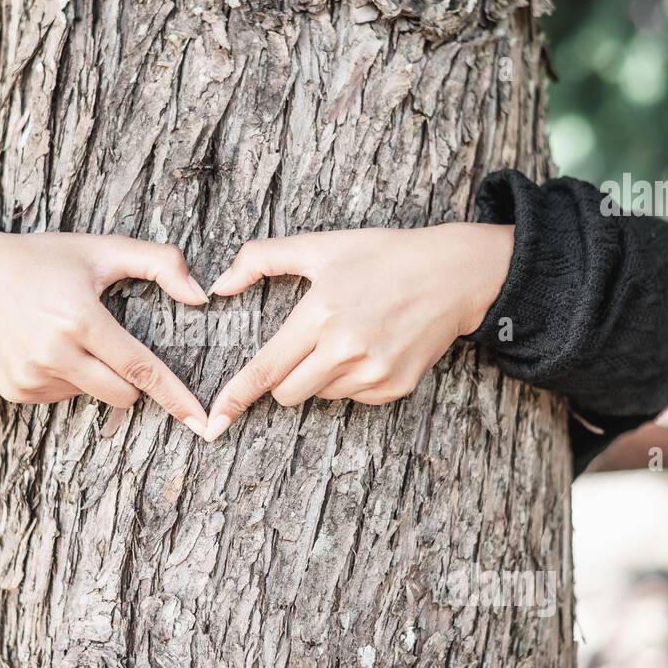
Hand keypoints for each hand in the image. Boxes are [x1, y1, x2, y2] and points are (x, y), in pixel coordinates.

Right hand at [0, 230, 211, 434]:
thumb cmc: (44, 261)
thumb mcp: (101, 249)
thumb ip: (159, 262)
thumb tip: (202, 296)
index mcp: (79, 318)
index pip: (139, 367)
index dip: (174, 395)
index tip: (200, 421)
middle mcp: (53, 352)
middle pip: (122, 394)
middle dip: (133, 380)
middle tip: (114, 344)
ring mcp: (31, 376)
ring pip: (94, 396)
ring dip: (96, 375)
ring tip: (67, 334)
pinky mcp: (16, 391)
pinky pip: (64, 397)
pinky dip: (69, 379)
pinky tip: (48, 348)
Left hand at [202, 223, 513, 439]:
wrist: (453, 275)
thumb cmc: (383, 256)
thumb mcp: (321, 247)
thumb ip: (261, 259)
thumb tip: (217, 285)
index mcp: (320, 314)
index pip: (265, 369)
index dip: (235, 397)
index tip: (215, 420)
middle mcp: (345, 349)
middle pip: (287, 393)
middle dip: (284, 378)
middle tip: (306, 344)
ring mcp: (373, 373)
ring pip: (319, 396)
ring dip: (319, 377)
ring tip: (347, 337)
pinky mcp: (395, 387)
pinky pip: (352, 399)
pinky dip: (350, 382)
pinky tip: (370, 349)